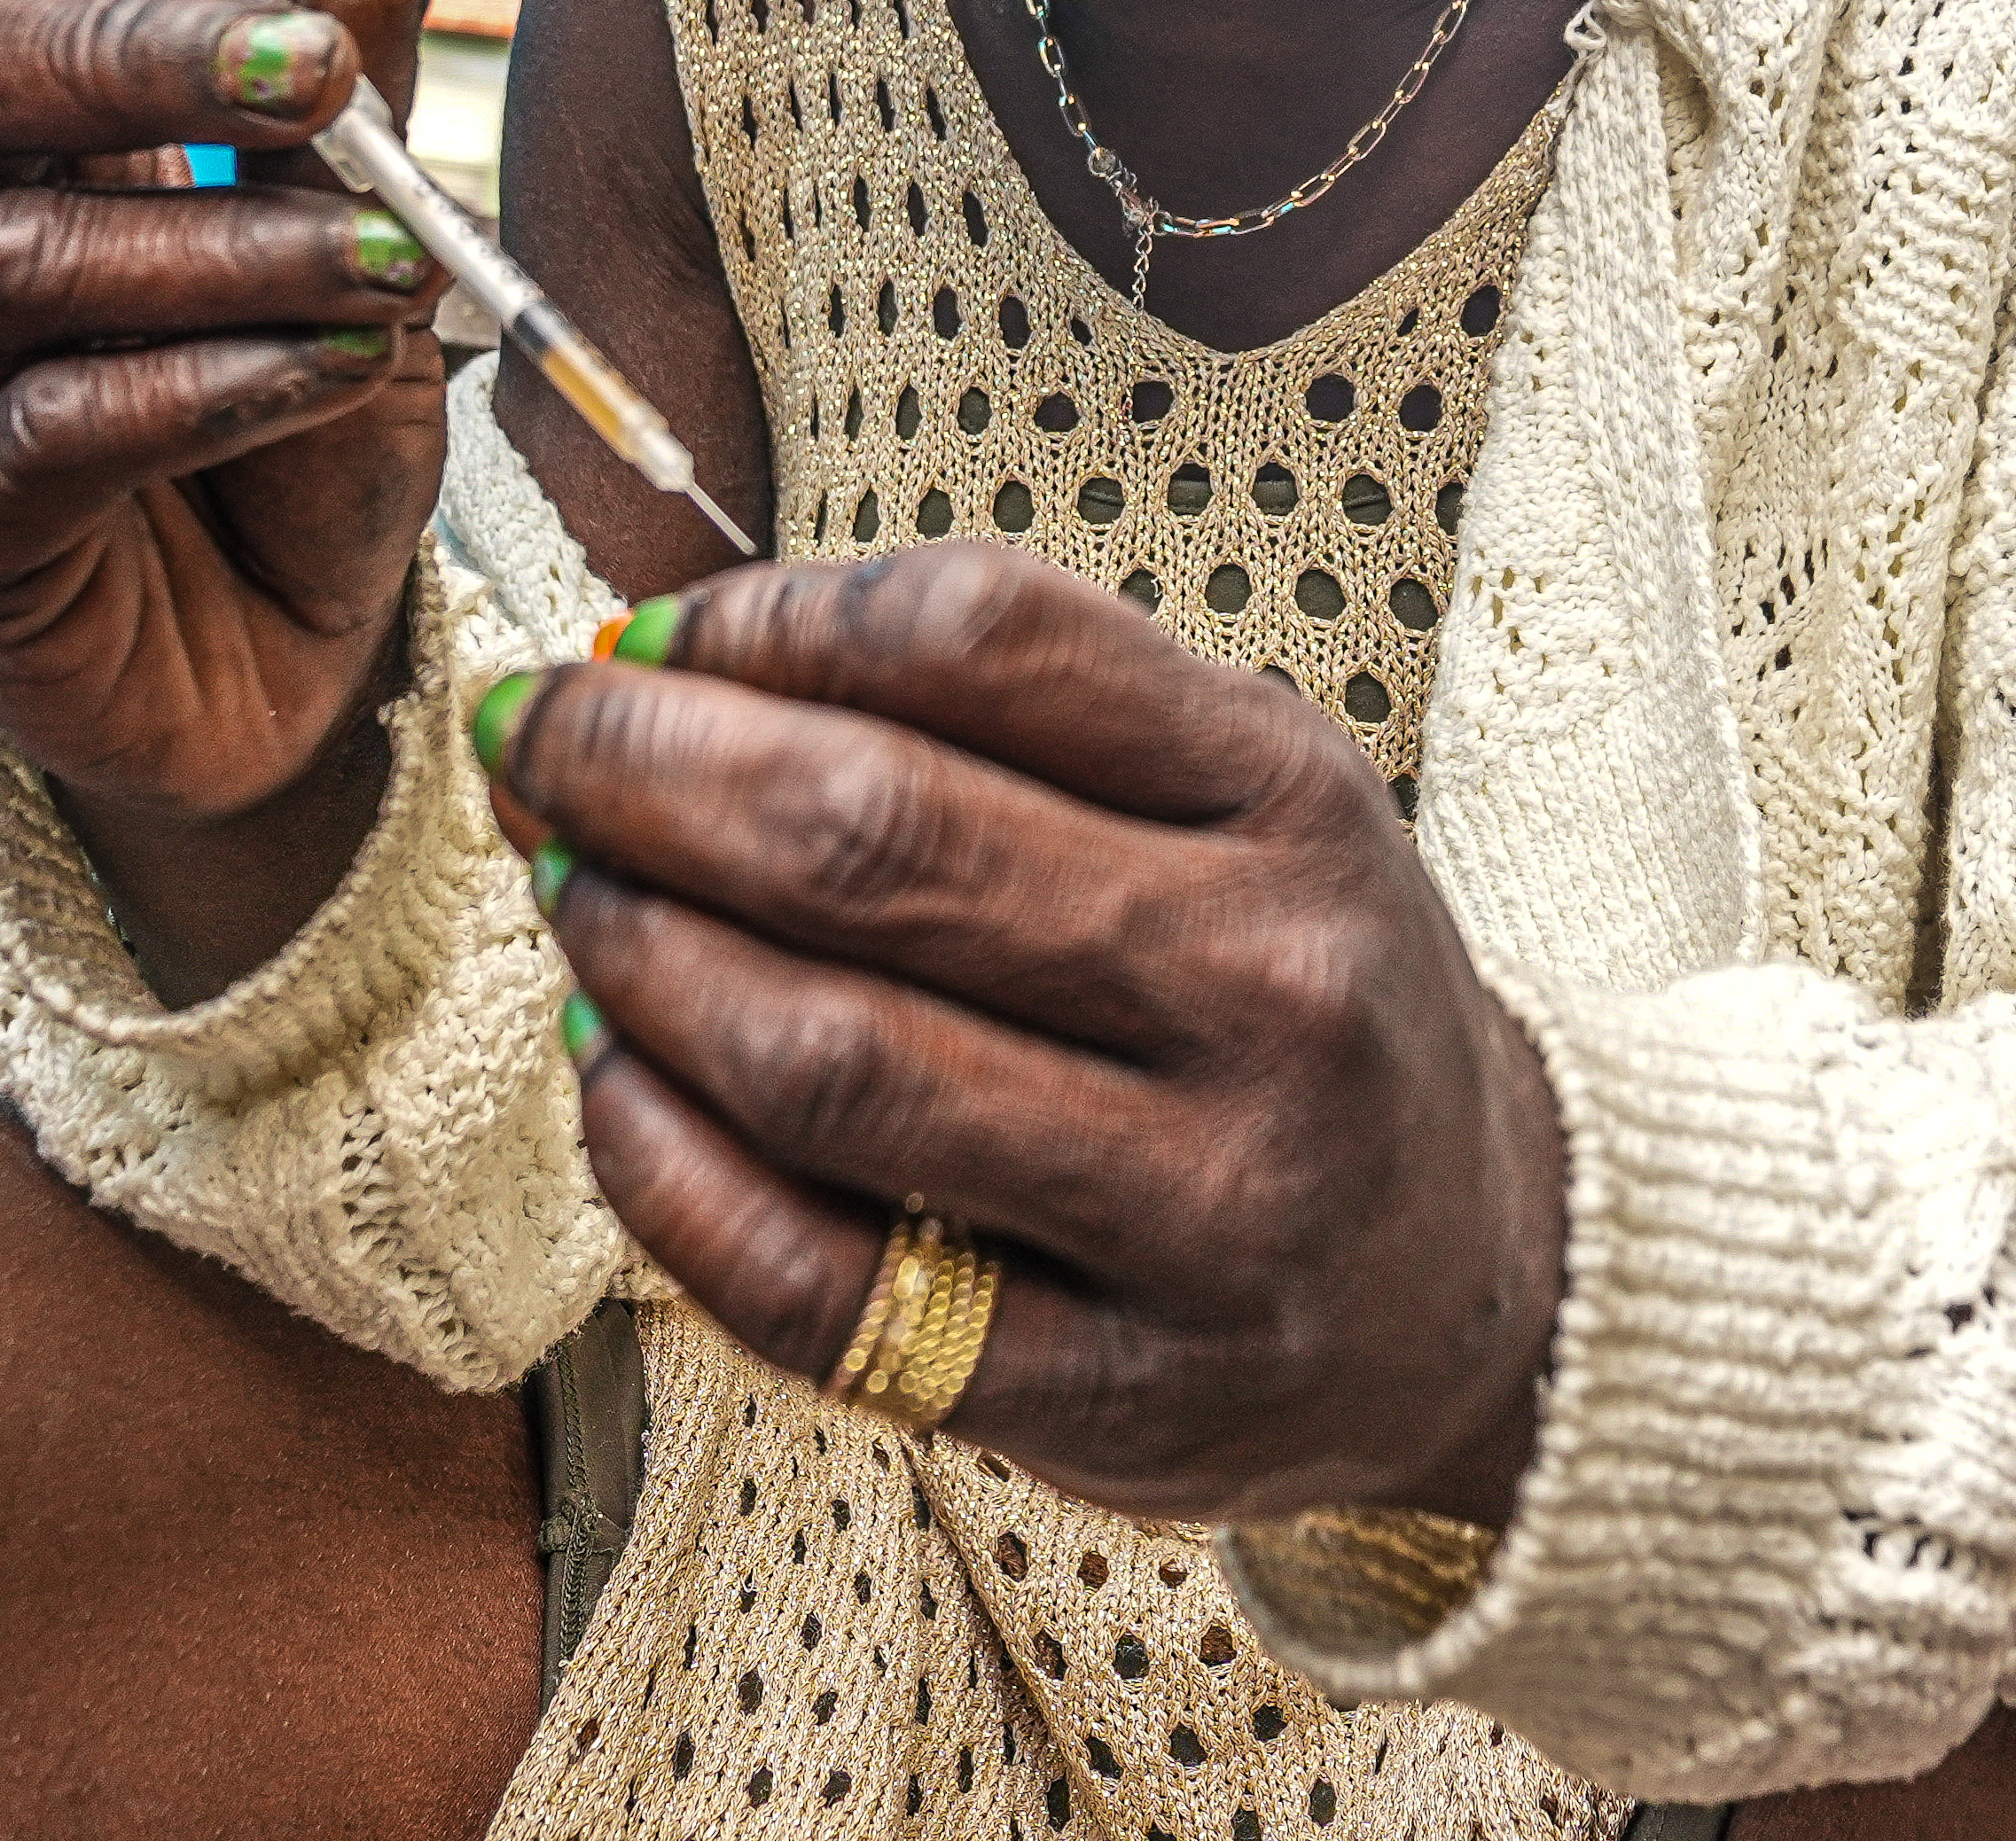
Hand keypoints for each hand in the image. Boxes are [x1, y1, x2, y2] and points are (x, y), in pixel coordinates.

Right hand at [0, 0, 448, 989]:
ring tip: (400, 270)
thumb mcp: (356, 248)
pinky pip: (47, 426)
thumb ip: (346, 109)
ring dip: (233, 245)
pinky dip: (213, 384)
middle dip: (133, 56)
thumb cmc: (302, 433)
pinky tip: (332, 372)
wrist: (297, 667)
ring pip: (16, 253)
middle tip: (318, 81)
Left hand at [484, 546, 1567, 1526]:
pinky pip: (815, 1283)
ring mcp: (1202, 1210)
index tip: (650, 628)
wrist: (1478, 1279)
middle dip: (644, 766)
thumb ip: (999, 705)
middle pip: (874, 838)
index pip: (980, 634)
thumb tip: (668, 650)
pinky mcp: (1113, 1398)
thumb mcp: (1231, 787)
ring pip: (826, 1058)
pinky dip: (661, 1166)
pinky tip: (616, 1076)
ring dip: (636, 951)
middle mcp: (1269, 993)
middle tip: (537, 736)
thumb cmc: (1289, 986)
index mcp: (1291, 797)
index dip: (767, 617)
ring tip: (572, 891)